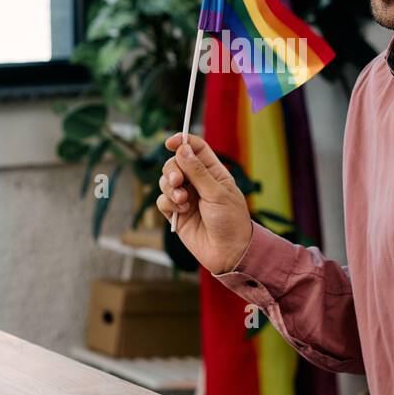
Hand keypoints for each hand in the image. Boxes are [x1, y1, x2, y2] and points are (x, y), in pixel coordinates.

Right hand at [156, 133, 252, 274]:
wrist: (229, 252)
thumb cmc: (231, 221)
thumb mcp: (217, 192)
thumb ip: (197, 171)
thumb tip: (183, 149)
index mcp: (213, 172)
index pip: (196, 148)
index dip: (183, 142)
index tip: (171, 142)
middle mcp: (197, 182)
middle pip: (175, 163)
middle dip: (172, 169)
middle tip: (178, 181)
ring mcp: (186, 197)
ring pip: (165, 181)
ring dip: (170, 188)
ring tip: (183, 200)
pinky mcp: (176, 213)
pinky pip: (162, 200)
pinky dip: (169, 203)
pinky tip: (183, 212)